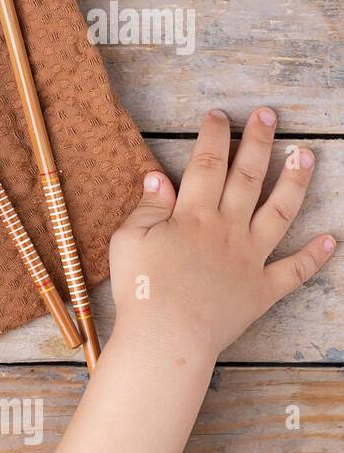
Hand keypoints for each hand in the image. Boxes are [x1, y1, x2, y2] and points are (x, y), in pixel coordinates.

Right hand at [109, 107, 333, 361]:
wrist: (167, 337)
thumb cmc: (140, 289)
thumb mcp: (128, 241)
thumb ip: (148, 208)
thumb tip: (158, 178)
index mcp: (193, 215)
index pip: (206, 163)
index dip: (213, 135)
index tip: (218, 115)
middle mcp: (227, 229)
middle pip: (247, 177)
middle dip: (258, 142)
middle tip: (268, 115)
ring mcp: (250, 258)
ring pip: (279, 212)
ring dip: (295, 181)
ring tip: (305, 155)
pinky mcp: (262, 290)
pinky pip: (295, 270)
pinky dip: (315, 255)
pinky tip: (331, 238)